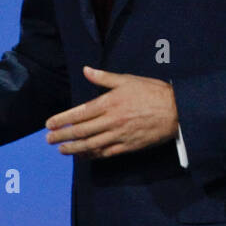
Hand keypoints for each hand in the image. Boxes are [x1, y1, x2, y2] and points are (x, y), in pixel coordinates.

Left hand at [44, 66, 177, 157]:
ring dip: (74, 148)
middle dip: (62, 136)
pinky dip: (92, 155)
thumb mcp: (127, 80)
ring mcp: (119, 135)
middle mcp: (111, 121)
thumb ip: (104, 77)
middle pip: (81, 131)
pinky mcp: (128, 146)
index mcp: (109, 103)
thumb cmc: (152, 92)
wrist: (176, 110)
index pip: (79, 113)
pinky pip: (106, 153)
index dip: (62, 119)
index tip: (49, 124)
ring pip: (91, 145)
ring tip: (62, 150)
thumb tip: (86, 70)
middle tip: (49, 140)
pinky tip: (84, 155)